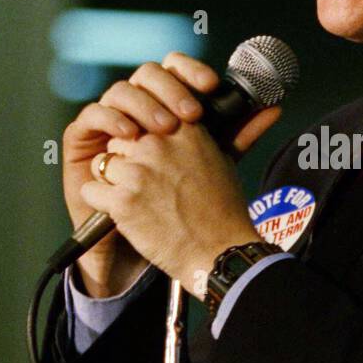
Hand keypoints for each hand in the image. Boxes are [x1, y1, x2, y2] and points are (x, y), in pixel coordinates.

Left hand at [62, 53, 278, 295]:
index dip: (144, 137)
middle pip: (119, 139)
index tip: (152, 154)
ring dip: (112, 183)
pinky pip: (91, 191)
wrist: (220, 254)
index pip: (144, 115)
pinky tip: (125, 215)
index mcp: (184, 129)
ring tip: (138, 201)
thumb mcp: (227, 161)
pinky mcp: (122, 200)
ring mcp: (139, 171)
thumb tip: (271, 108)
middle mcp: (159, 144)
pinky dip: (102, 206)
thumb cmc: (224, 211)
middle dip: (126, 160)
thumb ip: (233, 131)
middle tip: (148, 185)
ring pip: (102, 164)